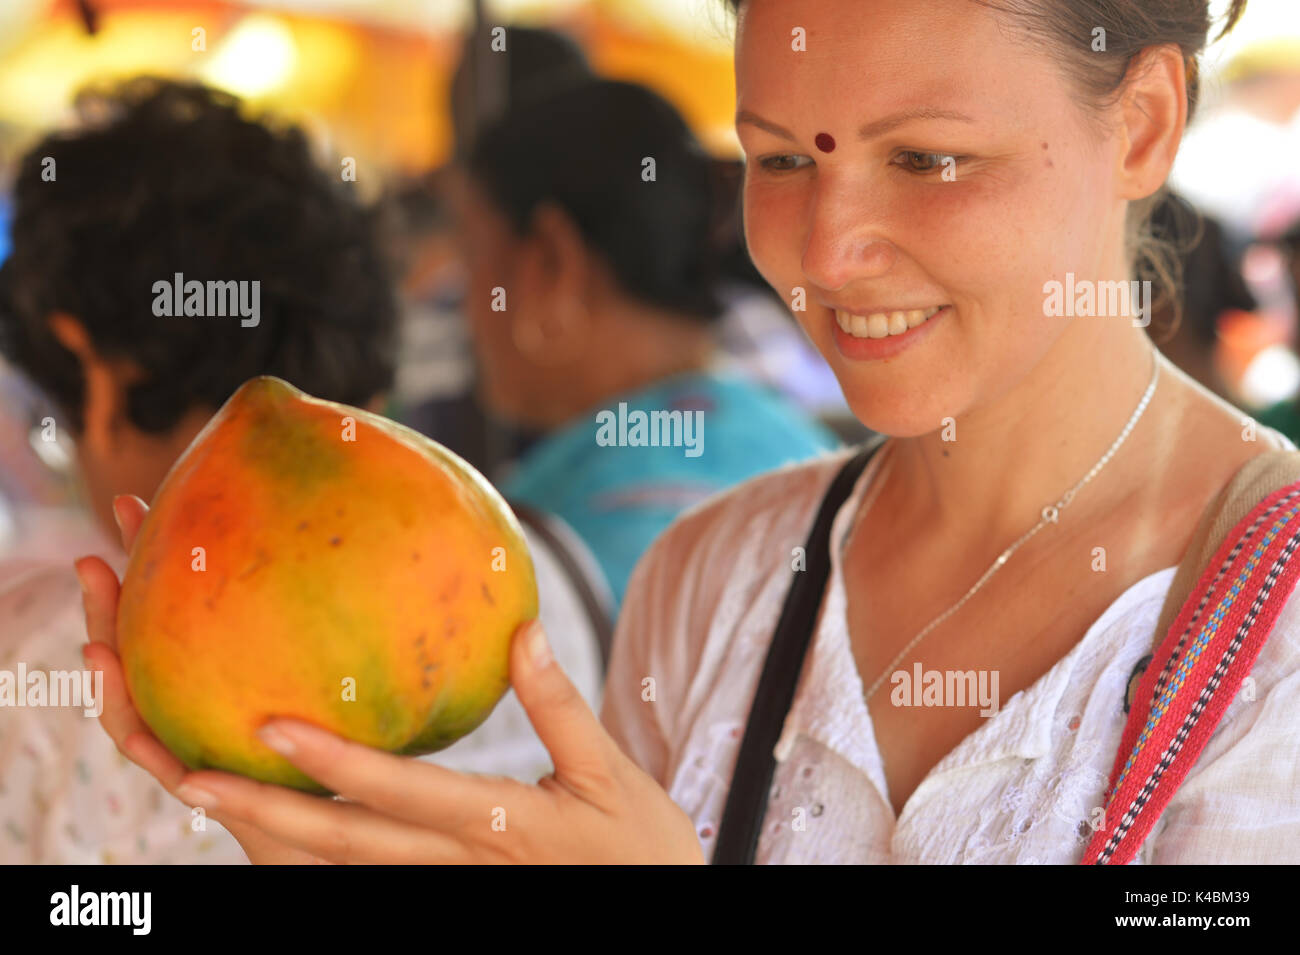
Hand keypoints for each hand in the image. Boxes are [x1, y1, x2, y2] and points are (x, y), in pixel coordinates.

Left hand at [79, 494, 704, 864]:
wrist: (657, 908)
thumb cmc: (641, 847)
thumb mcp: (611, 774)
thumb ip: (561, 705)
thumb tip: (523, 633)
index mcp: (499, 824)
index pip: (401, 793)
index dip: (335, 765)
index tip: (272, 727)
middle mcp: (458, 863)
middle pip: (347, 845)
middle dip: (267, 815)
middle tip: (194, 782)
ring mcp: (447, 887)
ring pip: (344, 870)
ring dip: (274, 839)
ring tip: (209, 798)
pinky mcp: (448, 894)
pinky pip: (368, 875)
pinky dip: (314, 855)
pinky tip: (277, 825)